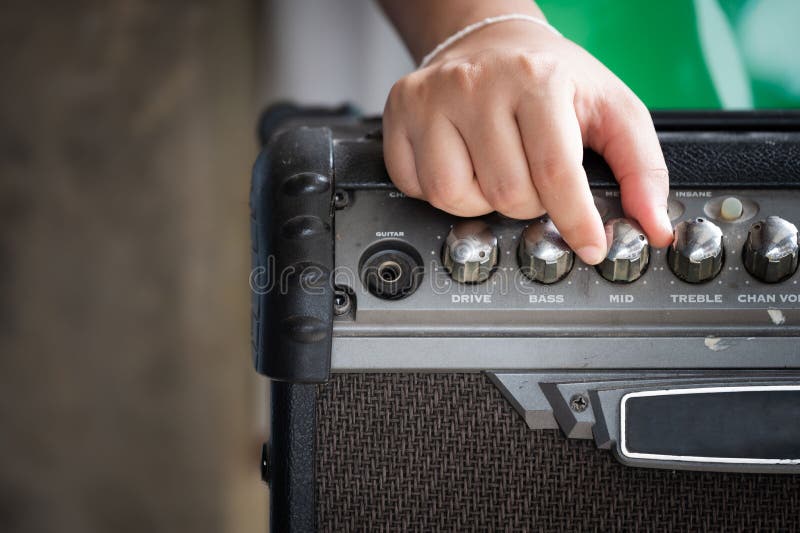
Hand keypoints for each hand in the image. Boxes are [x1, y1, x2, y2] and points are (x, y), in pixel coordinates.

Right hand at [382, 20, 672, 264]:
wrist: (494, 42)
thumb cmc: (553, 78)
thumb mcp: (612, 109)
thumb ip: (642, 169)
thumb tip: (654, 225)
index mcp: (536, 79)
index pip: (555, 173)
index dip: (575, 221)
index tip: (589, 245)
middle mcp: (477, 84)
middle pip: (504, 194)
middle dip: (528, 202)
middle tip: (533, 176)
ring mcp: (431, 98)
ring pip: (453, 196)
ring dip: (481, 201)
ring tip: (495, 170)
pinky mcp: (399, 111)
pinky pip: (416, 185)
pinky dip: (441, 189)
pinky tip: (461, 162)